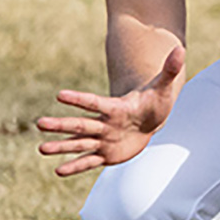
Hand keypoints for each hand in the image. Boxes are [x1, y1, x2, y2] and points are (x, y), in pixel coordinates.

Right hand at [36, 45, 183, 176]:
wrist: (149, 119)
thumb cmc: (155, 101)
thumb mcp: (164, 87)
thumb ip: (169, 69)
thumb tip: (180, 49)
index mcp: (115, 107)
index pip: (95, 103)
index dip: (79, 99)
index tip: (59, 95)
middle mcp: (103, 123)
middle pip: (80, 125)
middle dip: (61, 125)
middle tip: (39, 123)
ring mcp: (103, 139)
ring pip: (79, 144)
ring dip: (61, 147)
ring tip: (41, 148)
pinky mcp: (105, 154)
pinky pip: (88, 161)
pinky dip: (75, 166)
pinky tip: (57, 171)